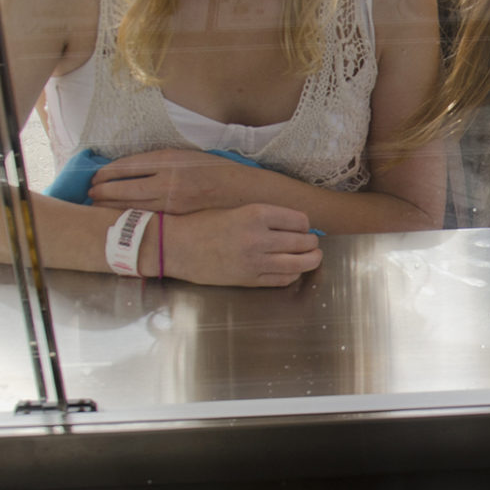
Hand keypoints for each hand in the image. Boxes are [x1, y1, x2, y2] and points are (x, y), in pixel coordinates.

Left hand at [90, 150, 258, 213]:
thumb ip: (160, 162)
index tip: (95, 175)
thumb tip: (131, 169)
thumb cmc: (215, 172)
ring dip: (110, 206)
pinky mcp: (176, 217)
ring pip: (130, 205)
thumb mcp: (186, 156)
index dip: (106, 172)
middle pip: (122, 186)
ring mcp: (171, 201)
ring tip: (97, 205)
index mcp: (168, 159)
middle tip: (89, 193)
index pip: (126, 165)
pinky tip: (120, 217)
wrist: (244, 191)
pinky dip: (129, 216)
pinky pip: (146, 216)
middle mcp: (166, 179)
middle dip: (101, 191)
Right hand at [173, 204, 322, 286]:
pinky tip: (293, 270)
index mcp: (255, 214)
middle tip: (312, 243)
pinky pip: (282, 279)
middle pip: (303, 242)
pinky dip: (293, 275)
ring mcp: (255, 261)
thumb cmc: (202, 224)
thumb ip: (264, 216)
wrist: (175, 247)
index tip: (304, 226)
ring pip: (298, 263)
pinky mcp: (249, 280)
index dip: (305, 224)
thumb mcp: (235, 210)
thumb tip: (295, 225)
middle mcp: (258, 238)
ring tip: (313, 257)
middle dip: (312, 243)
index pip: (299, 220)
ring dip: (311, 260)